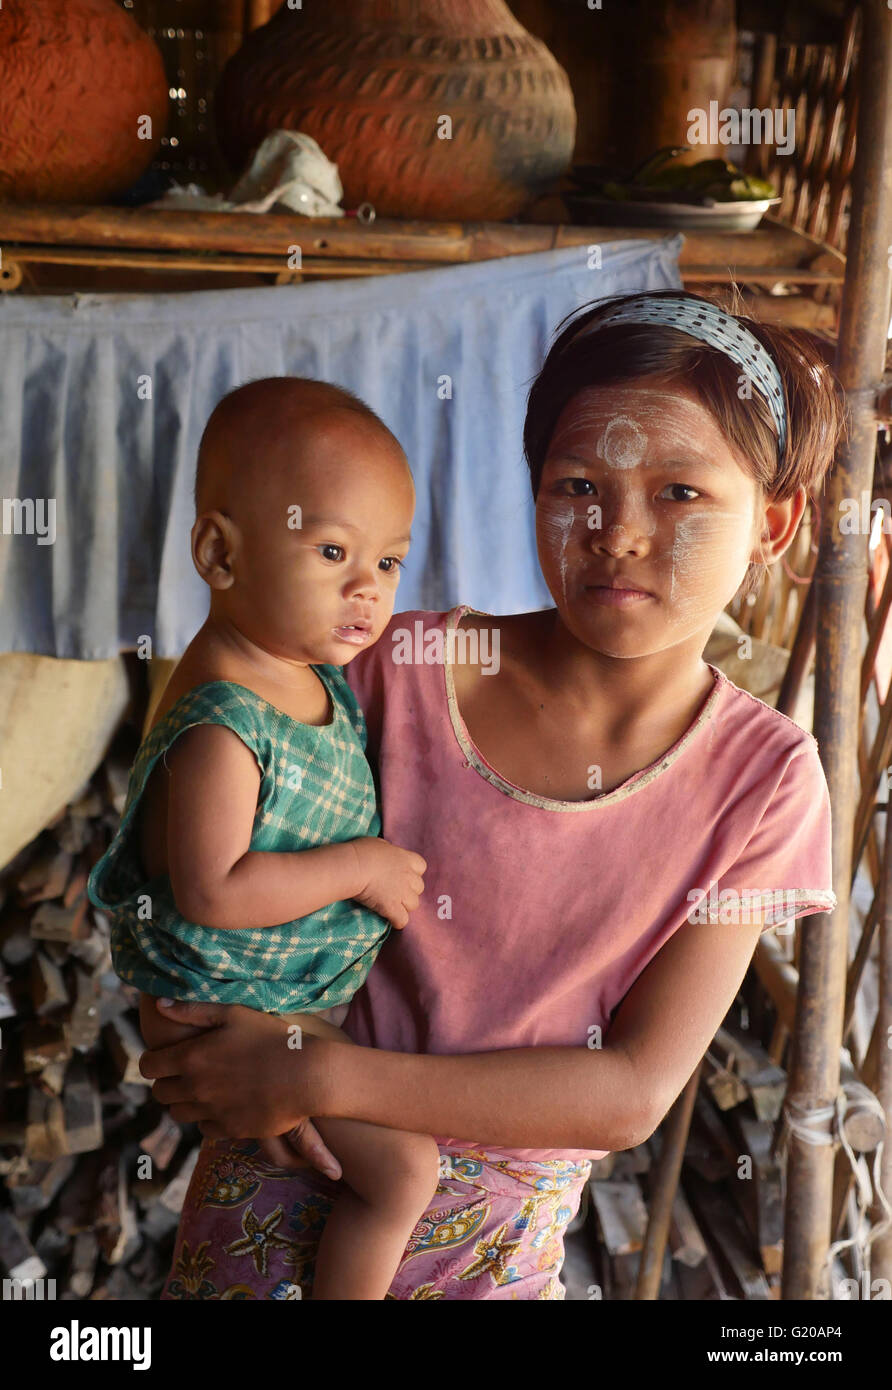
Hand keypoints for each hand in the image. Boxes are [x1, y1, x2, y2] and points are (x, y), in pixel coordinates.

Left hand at [137, 999, 342, 1179]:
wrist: (307, 1075)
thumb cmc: (272, 1037)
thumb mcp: (234, 1013)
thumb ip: (193, 1010)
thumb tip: (160, 1004)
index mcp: (191, 1057)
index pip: (148, 1066)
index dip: (153, 1061)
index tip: (164, 1057)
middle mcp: (194, 1088)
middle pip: (159, 1093)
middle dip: (167, 1082)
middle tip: (185, 1072)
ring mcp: (211, 1112)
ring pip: (178, 1113)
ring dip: (185, 1101)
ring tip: (204, 1088)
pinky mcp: (229, 1129)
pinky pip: (204, 1129)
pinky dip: (208, 1118)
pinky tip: (223, 1103)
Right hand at [351, 837, 426, 928]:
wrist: (353, 867)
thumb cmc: (362, 852)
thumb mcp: (379, 844)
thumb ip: (389, 853)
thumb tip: (387, 857)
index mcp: (406, 858)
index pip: (421, 866)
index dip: (413, 872)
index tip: (401, 875)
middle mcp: (408, 876)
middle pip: (419, 887)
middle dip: (409, 890)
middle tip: (394, 891)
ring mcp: (402, 893)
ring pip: (413, 905)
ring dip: (404, 906)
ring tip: (391, 905)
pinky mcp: (392, 907)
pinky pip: (402, 920)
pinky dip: (397, 921)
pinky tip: (389, 919)